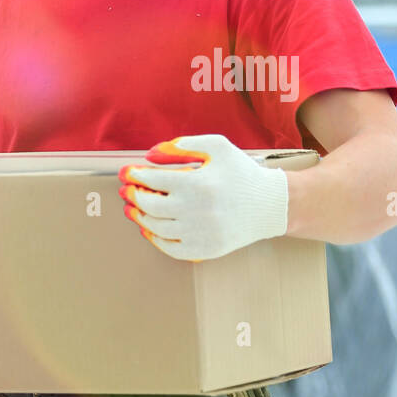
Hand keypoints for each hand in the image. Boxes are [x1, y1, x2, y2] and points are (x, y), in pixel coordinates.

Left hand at [118, 134, 288, 261]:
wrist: (270, 205)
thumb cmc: (241, 173)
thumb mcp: (217, 147)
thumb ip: (182, 146)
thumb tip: (149, 155)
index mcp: (198, 183)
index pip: (153, 179)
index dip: (134, 175)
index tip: (126, 172)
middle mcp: (197, 210)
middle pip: (150, 205)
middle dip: (133, 196)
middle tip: (127, 190)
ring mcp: (200, 234)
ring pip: (156, 227)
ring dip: (139, 216)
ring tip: (132, 208)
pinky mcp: (205, 250)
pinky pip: (170, 248)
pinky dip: (154, 238)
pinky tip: (149, 228)